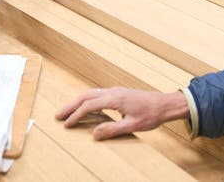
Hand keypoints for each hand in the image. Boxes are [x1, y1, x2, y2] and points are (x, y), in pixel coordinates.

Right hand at [55, 87, 189, 139]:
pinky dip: (86, 99)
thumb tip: (94, 133)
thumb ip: (112, 129)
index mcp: (114, 99)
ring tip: (67, 111)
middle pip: (85, 96)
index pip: (89, 106)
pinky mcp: (118, 92)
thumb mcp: (132, 125)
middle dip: (70, 106)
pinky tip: (84, 106)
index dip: (76, 115)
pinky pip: (97, 94)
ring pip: (90, 93)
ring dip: (77, 102)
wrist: (165, 104)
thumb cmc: (151, 115)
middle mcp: (112, 92)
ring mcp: (115, 90)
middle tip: (58, 115)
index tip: (67, 124)